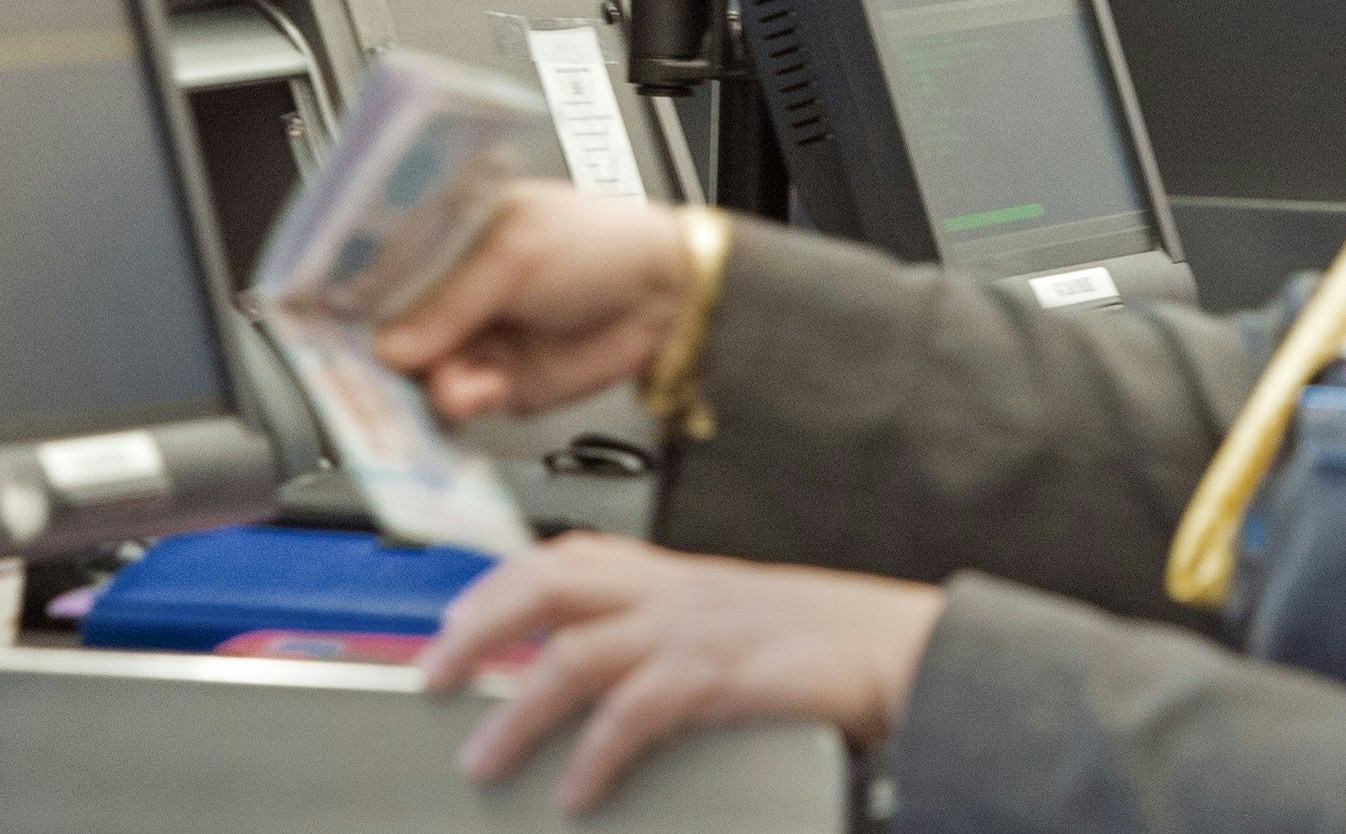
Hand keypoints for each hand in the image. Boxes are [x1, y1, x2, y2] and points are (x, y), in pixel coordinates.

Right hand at [374, 186, 695, 422]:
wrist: (665, 295)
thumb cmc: (598, 242)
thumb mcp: (515, 253)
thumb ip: (450, 301)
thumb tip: (390, 346)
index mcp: (442, 235)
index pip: (373, 265)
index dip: (344, 294)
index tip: (320, 319)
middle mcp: (446, 290)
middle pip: (383, 329)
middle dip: (375, 354)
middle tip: (369, 370)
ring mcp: (467, 338)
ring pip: (415, 375)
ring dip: (428, 383)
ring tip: (459, 378)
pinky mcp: (493, 383)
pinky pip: (454, 403)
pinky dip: (462, 402)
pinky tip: (484, 387)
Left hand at [422, 533, 942, 812]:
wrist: (913, 649)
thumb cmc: (832, 649)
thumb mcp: (739, 626)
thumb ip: (674, 642)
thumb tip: (604, 687)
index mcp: (679, 576)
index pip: (568, 555)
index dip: (497, 584)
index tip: (451, 622)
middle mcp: (679, 589)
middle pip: (548, 582)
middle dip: (477, 626)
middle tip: (431, 676)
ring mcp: (700, 627)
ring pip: (575, 651)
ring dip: (516, 710)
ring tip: (481, 757)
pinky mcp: (726, 673)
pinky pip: (639, 710)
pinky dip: (595, 754)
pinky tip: (575, 790)